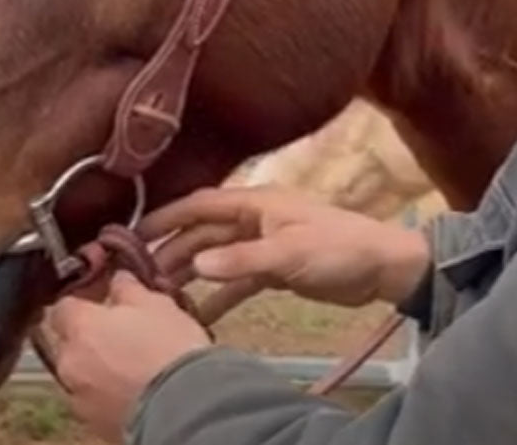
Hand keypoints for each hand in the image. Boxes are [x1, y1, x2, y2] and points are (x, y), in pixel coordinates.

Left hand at [40, 271, 213, 441]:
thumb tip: (118, 281)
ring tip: (132, 365)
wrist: (184, 409)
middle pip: (69, 343)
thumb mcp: (156, 305)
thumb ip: (128, 289)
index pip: (62, 306)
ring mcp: (80, 398)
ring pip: (82, 374)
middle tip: (121, 333)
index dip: (82, 301)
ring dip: (98, 367)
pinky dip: (108, 394)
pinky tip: (135, 389)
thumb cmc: (169, 350)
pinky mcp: (95, 425)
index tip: (102, 299)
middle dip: (89, 337)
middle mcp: (70, 363)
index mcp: (80, 327)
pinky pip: (95, 401)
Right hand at [140, 184, 429, 308]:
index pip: (200, 205)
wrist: (382, 268)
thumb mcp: (288, 254)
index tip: (134, 232)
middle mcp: (254, 219)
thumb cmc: (338, 249)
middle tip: (141, 273)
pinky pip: (237, 279)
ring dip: (192, 273)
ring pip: (217, 257)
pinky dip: (219, 294)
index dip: (166, 216)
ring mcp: (263, 243)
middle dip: (172, 249)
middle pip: (203, 233)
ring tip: (161, 293)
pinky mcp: (275, 268)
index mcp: (255, 202)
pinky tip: (200, 314)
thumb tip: (195, 265)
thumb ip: (241, 260)